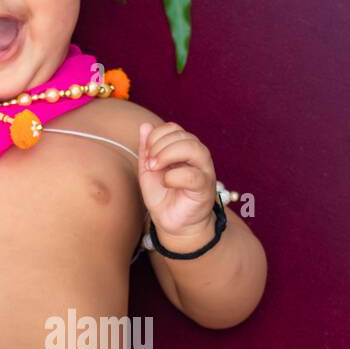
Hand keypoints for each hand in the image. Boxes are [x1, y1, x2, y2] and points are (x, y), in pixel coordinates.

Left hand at [137, 121, 217, 244]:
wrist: (172, 223)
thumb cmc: (163, 196)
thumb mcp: (148, 170)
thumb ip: (146, 148)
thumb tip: (145, 125)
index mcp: (184, 148)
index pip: (173, 128)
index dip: (156, 135)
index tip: (146, 153)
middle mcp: (197, 156)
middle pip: (183, 135)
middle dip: (160, 145)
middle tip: (150, 163)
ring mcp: (204, 170)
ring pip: (193, 148)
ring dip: (168, 154)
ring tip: (155, 168)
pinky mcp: (205, 188)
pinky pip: (193, 175)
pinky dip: (174, 176)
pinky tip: (166, 182)